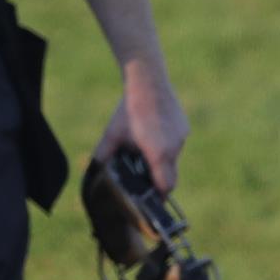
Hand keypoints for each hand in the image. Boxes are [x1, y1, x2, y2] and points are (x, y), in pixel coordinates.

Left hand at [96, 57, 188, 193]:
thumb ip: (104, 156)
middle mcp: (174, 147)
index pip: (166, 187)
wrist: (148, 80)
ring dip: (162, 159)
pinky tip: (153, 132)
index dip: (159, 195)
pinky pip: (176, 143)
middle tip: (143, 174)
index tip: (151, 199)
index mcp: (158, 153)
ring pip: (173, 157)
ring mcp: (182, 136)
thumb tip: (95, 170)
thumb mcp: (112, 135)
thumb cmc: (128, 110)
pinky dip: (167, 144)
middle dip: (158, 178)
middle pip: (171, 175)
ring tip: (146, 147)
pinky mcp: (184, 126)